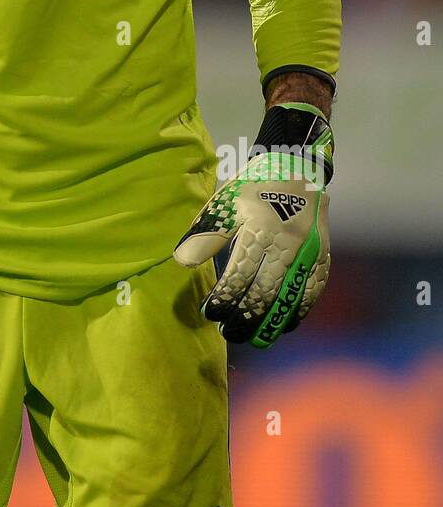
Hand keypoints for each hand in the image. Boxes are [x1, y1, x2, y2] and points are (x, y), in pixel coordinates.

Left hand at [173, 151, 329, 347]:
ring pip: (290, 297)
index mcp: (259, 229)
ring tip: (253, 337)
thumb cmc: (253, 188)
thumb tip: (182, 262)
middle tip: (228, 332)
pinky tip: (284, 324)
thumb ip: (206, 234)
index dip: (224, 297)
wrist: (296, 168)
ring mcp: (308, 252)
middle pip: (265, 292)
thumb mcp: (225, 203)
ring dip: (270, 322)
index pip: (239, 275)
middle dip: (244, 316)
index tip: (210, 312)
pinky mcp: (323, 256)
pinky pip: (312, 292)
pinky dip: (298, 311)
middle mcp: (287, 244)